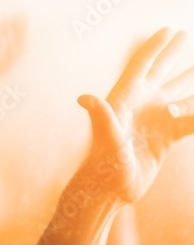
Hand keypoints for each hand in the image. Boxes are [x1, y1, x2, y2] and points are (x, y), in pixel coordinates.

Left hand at [80, 28, 193, 202]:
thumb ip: (101, 116)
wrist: (110, 192)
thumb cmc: (103, 166)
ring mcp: (153, 121)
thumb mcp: (106, 139)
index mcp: (125, 99)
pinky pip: (188, 120)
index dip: (154, 46)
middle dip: (172, 53)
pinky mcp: (163, 137)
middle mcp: (140, 106)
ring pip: (179, 94)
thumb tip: (84, 98)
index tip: (169, 29)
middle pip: (160, 72)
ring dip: (191, 80)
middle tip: (185, 33)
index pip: (141, 65)